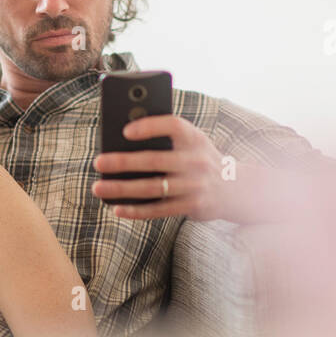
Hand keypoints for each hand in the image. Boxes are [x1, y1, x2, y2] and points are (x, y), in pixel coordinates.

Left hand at [92, 114, 226, 220]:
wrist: (236, 189)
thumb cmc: (200, 160)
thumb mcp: (192, 143)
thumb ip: (167, 139)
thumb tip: (123, 142)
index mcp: (195, 138)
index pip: (173, 126)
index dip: (150, 126)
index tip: (125, 131)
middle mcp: (196, 160)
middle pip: (155, 160)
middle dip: (123, 161)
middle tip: (99, 161)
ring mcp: (195, 185)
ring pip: (152, 188)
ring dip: (122, 189)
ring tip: (99, 187)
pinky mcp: (192, 206)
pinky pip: (159, 210)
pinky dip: (136, 210)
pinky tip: (117, 209)